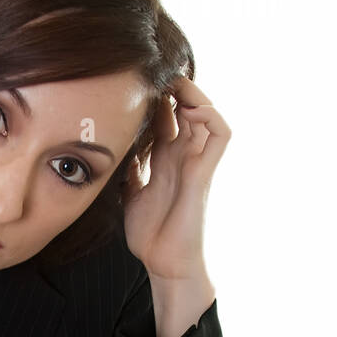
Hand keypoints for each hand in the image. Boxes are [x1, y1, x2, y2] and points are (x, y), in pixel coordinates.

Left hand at [121, 76, 230, 281]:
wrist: (162, 263)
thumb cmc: (149, 235)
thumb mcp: (129, 192)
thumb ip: (129, 167)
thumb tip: (115, 145)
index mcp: (165, 158)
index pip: (165, 115)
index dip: (153, 96)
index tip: (132, 82)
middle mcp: (183, 155)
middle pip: (186, 107)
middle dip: (172, 87)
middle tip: (151, 73)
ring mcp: (196, 161)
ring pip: (206, 112)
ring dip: (193, 93)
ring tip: (172, 83)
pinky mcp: (205, 171)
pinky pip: (220, 133)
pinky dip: (209, 115)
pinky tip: (188, 110)